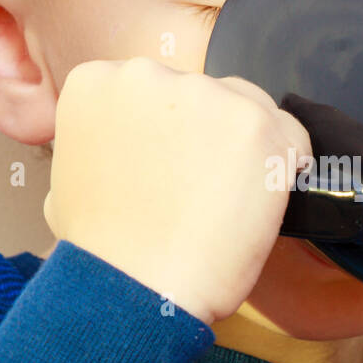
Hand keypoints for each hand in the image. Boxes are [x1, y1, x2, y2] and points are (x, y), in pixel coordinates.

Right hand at [43, 56, 312, 325]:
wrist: (134, 288)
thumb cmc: (104, 249)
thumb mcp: (71, 177)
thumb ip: (105, 140)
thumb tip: (132, 146)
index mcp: (100, 82)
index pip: (158, 89)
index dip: (172, 133)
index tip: (172, 169)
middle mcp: (148, 74)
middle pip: (206, 93)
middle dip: (211, 135)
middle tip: (203, 191)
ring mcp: (204, 95)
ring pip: (250, 109)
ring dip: (248, 149)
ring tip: (229, 203)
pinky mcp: (252, 125)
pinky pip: (291, 137)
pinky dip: (285, 167)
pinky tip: (261, 203)